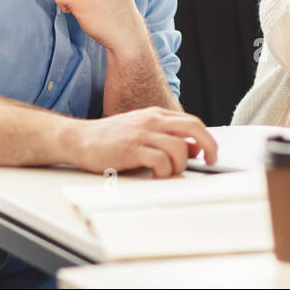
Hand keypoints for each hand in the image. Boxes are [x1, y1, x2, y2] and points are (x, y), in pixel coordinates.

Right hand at [65, 106, 216, 175]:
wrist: (79, 139)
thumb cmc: (110, 139)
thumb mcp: (142, 132)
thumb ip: (166, 138)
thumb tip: (192, 150)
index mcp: (156, 115)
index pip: (192, 122)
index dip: (206, 138)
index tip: (210, 153)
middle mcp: (152, 121)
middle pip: (193, 128)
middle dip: (209, 146)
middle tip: (210, 161)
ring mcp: (142, 134)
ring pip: (179, 148)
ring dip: (180, 165)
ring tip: (170, 172)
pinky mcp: (132, 149)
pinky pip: (160, 161)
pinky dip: (164, 171)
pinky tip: (157, 174)